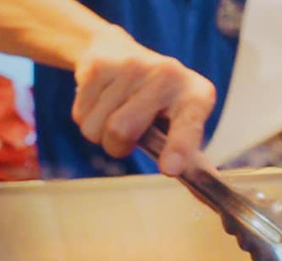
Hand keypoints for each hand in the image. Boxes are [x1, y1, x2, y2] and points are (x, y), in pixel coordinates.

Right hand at [72, 26, 216, 175]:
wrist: (119, 50)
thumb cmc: (159, 99)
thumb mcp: (182, 118)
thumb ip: (188, 153)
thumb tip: (200, 190)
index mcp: (195, 96)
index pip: (188, 125)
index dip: (179, 147)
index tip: (170, 168)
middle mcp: (167, 75)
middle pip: (121, 131)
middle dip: (117, 147)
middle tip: (128, 136)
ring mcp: (131, 65)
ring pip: (96, 127)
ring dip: (100, 133)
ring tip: (115, 112)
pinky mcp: (98, 64)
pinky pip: (81, 114)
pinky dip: (87, 117)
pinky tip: (102, 100)